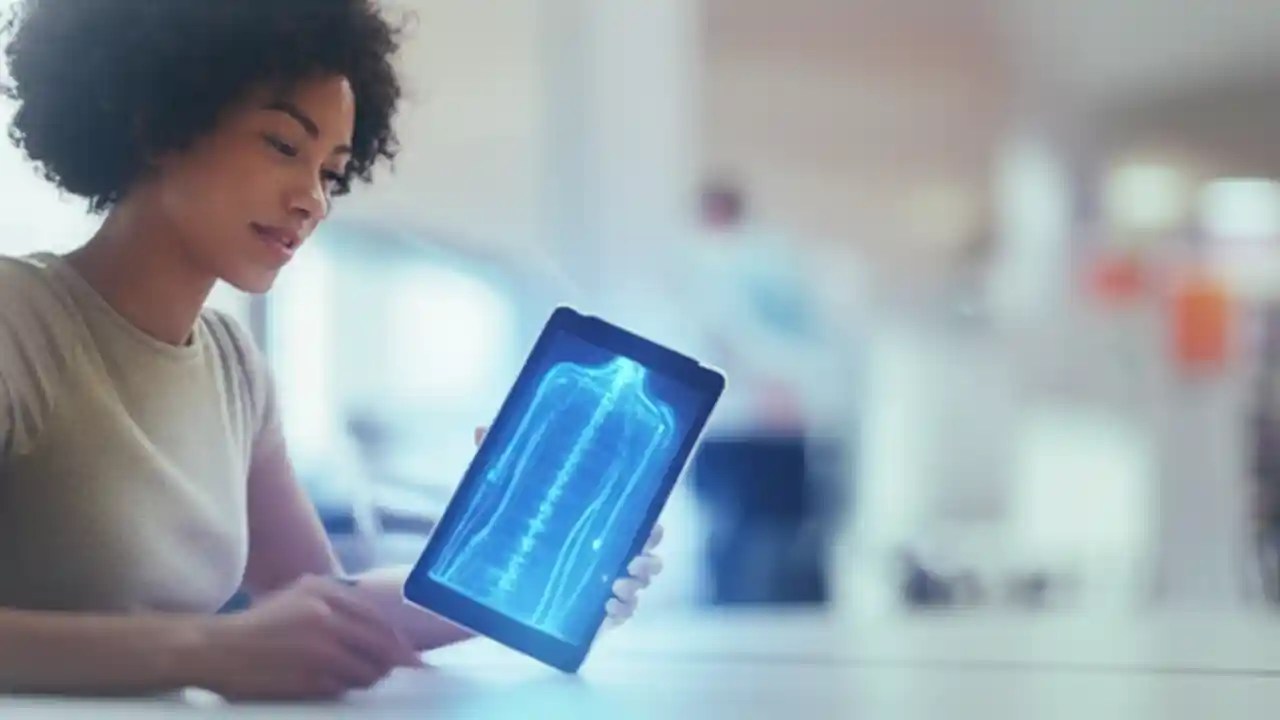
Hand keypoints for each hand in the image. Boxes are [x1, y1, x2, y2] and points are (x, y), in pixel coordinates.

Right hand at [190, 575, 421, 700]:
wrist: (218, 649)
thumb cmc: (261, 624)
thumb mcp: (299, 595)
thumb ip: (338, 602)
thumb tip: (380, 626)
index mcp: (324, 592)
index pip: (376, 616)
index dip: (397, 637)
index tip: (409, 650)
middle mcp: (325, 616)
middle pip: (379, 643)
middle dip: (395, 659)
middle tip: (407, 667)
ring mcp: (319, 648)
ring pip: (367, 668)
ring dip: (372, 675)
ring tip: (369, 676)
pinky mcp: (310, 677)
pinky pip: (345, 686)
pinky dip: (349, 686)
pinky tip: (343, 684)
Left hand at [474, 426, 665, 628]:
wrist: (490, 575)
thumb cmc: (513, 525)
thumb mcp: (507, 493)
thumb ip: (500, 462)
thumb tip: (480, 429)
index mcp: (601, 524)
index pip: (641, 523)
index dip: (653, 528)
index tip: (650, 529)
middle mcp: (609, 553)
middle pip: (648, 556)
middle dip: (649, 560)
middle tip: (633, 560)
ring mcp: (604, 583)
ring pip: (638, 586)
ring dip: (636, 586)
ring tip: (616, 585)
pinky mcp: (592, 611)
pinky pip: (621, 614)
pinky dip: (621, 612)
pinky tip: (606, 609)